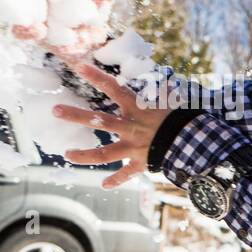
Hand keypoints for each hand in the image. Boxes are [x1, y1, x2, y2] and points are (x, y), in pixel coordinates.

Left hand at [53, 62, 172, 189]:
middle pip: (101, 121)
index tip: (78, 66)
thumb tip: (168, 80)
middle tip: (56, 110)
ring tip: (68, 154)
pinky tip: (104, 184)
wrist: (195, 144)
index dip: (96, 77)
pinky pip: (127, 173)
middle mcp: (132, 128)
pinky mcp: (141, 163)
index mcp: (138, 110)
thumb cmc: (183, 120)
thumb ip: (165, 93)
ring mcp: (135, 147)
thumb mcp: (172, 104)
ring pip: (106, 153)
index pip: (114, 89)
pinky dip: (117, 180)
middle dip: (77, 116)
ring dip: (85, 155)